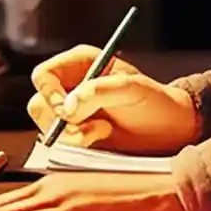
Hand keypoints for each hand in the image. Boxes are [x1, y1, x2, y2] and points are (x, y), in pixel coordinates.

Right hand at [29, 45, 199, 154]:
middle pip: (39, 103)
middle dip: (58, 120)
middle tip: (84, 128)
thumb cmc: (156, 102)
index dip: (49, 92)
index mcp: (80, 64)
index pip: (44, 75)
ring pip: (46, 126)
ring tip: (101, 132)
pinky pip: (58, 144)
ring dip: (70, 135)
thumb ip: (99, 92)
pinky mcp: (75, 136)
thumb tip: (68, 108)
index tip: (66, 109)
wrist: (171, 131)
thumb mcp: (132, 89)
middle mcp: (70, 86)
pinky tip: (100, 140)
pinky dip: (75, 147)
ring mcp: (70, 113)